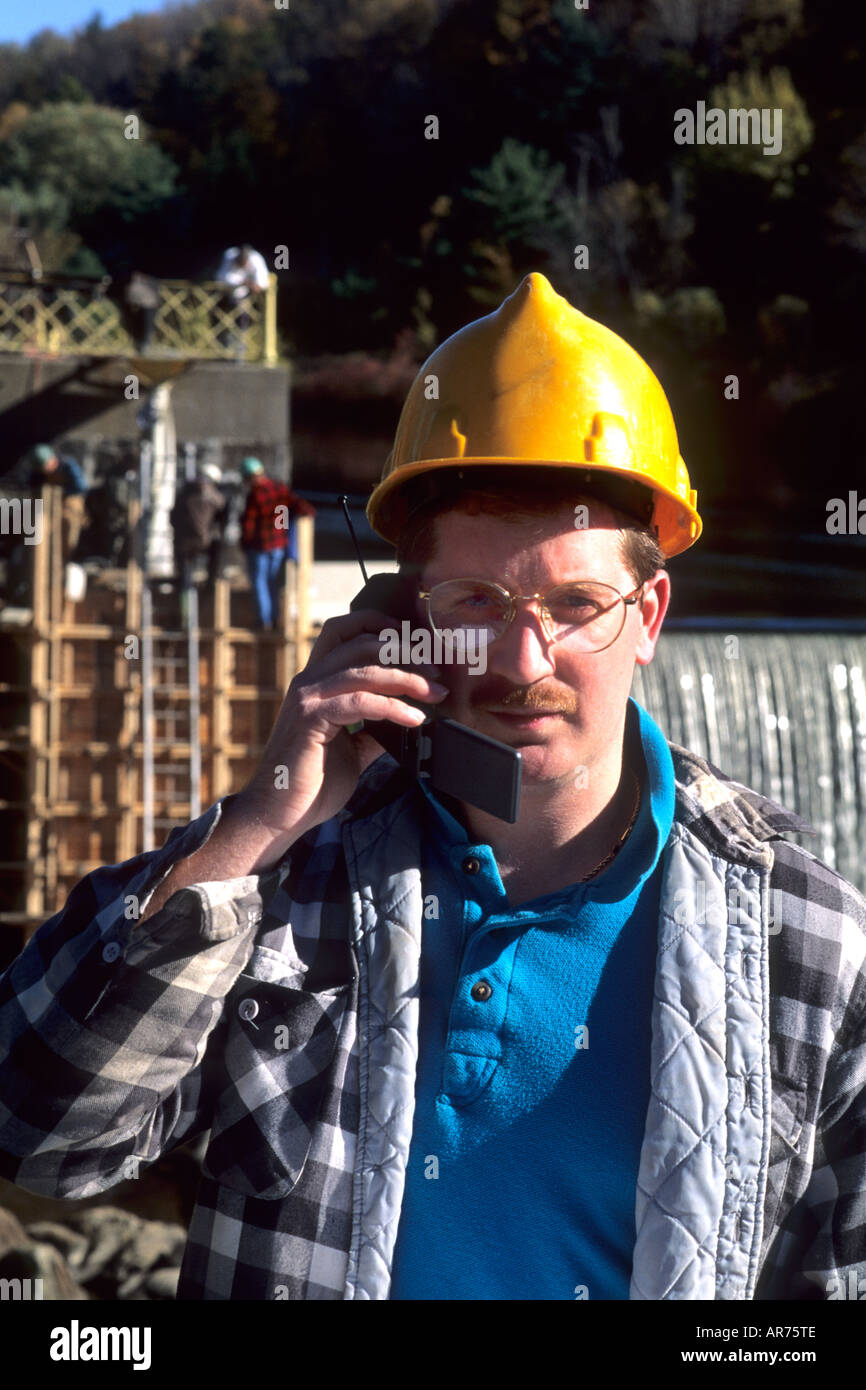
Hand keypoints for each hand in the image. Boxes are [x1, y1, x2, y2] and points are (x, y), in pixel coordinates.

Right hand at [233, 605, 449, 848]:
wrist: (280, 814)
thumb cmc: (313, 783)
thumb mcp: (353, 747)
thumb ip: (375, 727)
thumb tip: (409, 716)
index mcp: (316, 681)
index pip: (344, 630)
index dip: (379, 624)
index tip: (415, 640)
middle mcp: (308, 681)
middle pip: (361, 642)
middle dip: (406, 651)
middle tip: (436, 671)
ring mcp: (307, 697)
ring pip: (364, 668)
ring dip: (407, 677)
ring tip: (434, 693)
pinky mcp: (310, 718)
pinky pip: (360, 702)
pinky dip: (394, 708)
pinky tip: (415, 718)